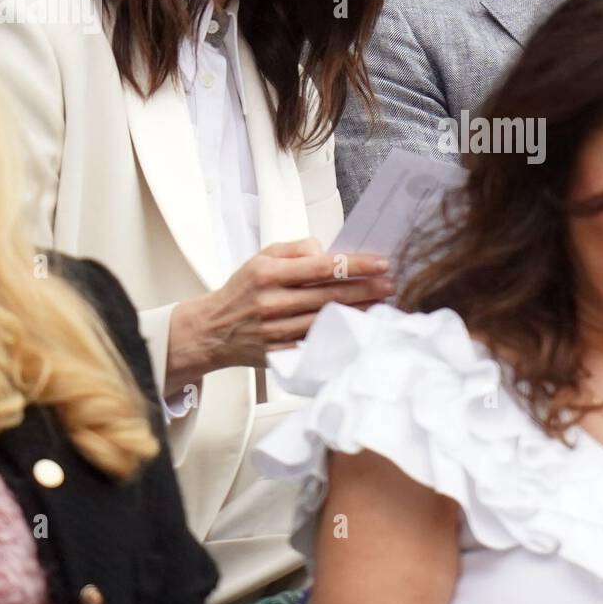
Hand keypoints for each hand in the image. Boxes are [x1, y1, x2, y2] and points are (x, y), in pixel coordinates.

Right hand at [165, 238, 394, 391]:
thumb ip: (295, 249)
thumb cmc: (242, 291)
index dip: (357, 265)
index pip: (322, 267)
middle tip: (391, 284)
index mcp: (268, 274)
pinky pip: (317, 343)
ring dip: (360, 312)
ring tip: (383, 303)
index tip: (382, 263)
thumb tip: (326, 251)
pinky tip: (359, 328)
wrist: (211, 331)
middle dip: (367, 289)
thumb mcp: (261, 258)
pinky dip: (340, 335)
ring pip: (328, 320)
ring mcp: (277, 331)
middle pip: (331, 295)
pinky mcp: (280, 353)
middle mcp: (273, 303)